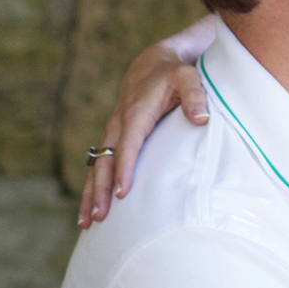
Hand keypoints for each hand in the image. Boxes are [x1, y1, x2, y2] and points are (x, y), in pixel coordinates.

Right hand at [79, 25, 214, 226]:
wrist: (152, 64)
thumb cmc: (174, 73)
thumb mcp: (188, 77)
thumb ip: (195, 95)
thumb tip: (201, 119)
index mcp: (136, 112)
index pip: (129, 144)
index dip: (125, 168)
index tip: (122, 193)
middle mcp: (119, 124)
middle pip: (106, 161)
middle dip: (101, 189)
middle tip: (99, 217)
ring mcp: (113, 132)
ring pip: (96, 166)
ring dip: (91, 193)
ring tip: (87, 223)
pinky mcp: (112, 139)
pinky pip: (98, 165)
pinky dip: (92, 187)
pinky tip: (90, 210)